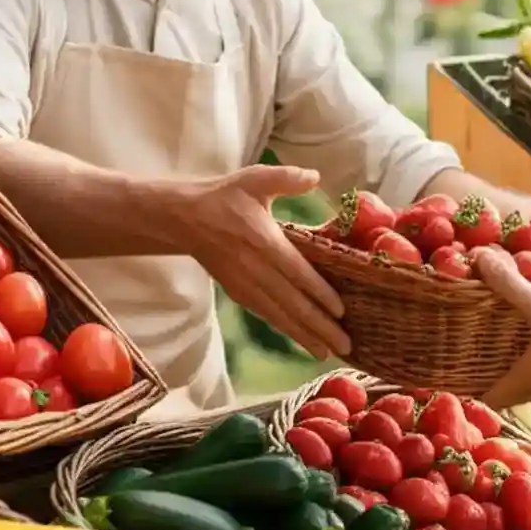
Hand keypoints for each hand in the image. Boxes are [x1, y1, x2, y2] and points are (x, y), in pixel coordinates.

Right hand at [179, 165, 349, 359]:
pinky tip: (301, 339)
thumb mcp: (255, 178)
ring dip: (304, 335)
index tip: (341, 310)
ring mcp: (244, 284)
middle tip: (346, 344)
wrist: (185, 219)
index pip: (296, 272)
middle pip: (291, 303)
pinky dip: (285, 329)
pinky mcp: (237, 292)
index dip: (318, 293)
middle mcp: (255, 268)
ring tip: (327, 352)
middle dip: (319, 326)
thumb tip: (315, 177)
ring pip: (278, 315)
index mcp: (263, 241)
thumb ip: (286, 178)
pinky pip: (265, 314)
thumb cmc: (225, 196)